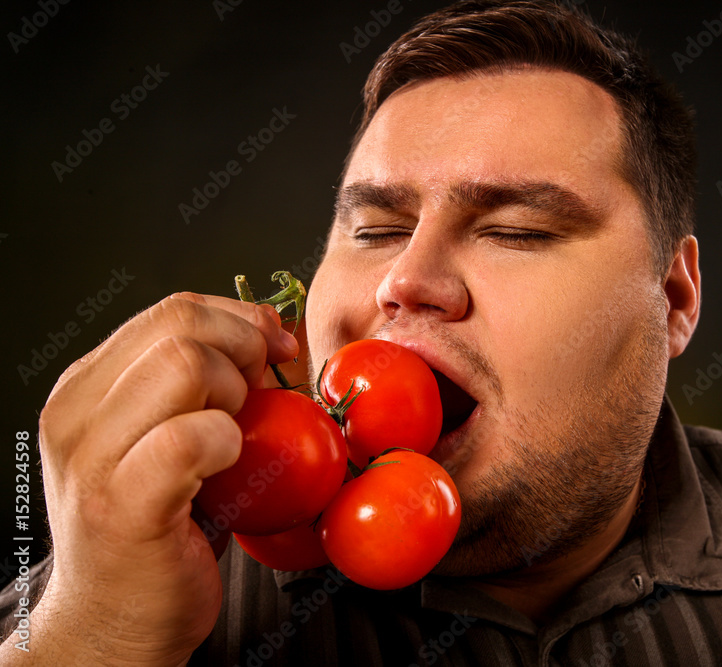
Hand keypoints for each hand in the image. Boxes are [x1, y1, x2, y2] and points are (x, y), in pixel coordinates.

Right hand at [0, 293, 297, 664]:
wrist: (113, 622)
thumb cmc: (154, 530)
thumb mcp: (161, 439)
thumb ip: (192, 387)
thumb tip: (265, 334)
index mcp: (86, 388)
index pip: (172, 309)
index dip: (240, 318)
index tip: (276, 346)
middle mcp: (77, 413)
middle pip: (182, 325)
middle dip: (244, 349)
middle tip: (260, 395)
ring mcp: (93, 458)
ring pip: (186, 366)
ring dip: (236, 395)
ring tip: (234, 439)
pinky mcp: (124, 504)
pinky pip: (192, 438)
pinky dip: (229, 442)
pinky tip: (229, 468)